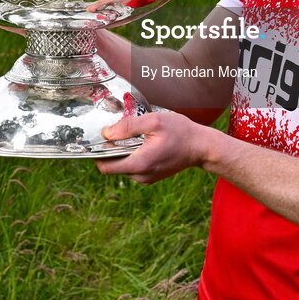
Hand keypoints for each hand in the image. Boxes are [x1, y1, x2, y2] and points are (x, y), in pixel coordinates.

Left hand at [95, 112, 215, 184]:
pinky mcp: (152, 176)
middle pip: (113, 167)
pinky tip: (142, 142)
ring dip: (123, 153)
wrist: (202, 147)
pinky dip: (133, 156)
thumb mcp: (154, 121)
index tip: (97, 141)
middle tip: (115, 132)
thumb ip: (128, 127)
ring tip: (132, 136)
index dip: (96, 155)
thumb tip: (107, 133)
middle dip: (110, 151)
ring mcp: (147, 178)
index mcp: (139, 164)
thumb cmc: (181, 132)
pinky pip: (134, 167)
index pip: (106, 168)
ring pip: (124, 166)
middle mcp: (141, 175)